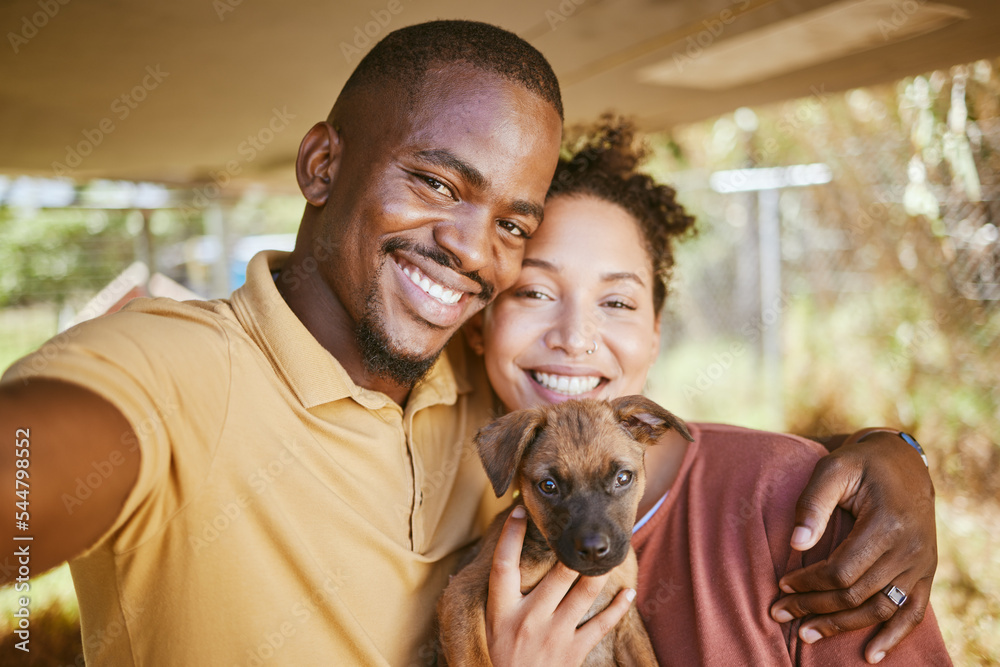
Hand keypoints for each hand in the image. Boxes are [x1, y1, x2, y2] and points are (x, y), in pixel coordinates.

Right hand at [486, 505, 633, 666]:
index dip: (511, 535)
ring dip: (598, 571)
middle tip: (582, 532)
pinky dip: (619, 606)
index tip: (521, 510)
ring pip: (584, 591)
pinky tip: (628, 592)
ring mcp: (553, 636)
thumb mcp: (490, 627)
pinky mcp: (573, 652)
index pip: (504, 564)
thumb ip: (494, 597)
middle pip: (557, 572)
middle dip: (572, 550)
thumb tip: (473, 568)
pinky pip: (602, 623)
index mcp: (501, 610)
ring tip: (607, 555)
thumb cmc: (502, 657)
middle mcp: (527, 619)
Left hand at [770, 429, 936, 663]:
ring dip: (842, 626)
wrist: (903, 462)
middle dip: (814, 607)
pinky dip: (893, 636)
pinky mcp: (925, 572)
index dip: (808, 582)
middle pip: (857, 594)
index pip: (842, 570)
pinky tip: (870, 654)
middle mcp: (910, 549)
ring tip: (805, 633)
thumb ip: (812, 504)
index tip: (781, 583)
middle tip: (779, 612)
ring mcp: (921, 564)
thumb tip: (795, 544)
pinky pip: (912, 612)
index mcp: (887, 524)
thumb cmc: (860, 464)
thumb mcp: (833, 468)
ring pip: (879, 609)